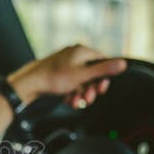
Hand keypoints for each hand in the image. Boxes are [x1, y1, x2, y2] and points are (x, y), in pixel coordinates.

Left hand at [7, 44, 125, 108]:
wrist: (30, 84)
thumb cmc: (54, 78)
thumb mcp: (83, 76)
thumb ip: (103, 70)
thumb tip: (123, 63)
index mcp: (82, 51)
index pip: (103, 61)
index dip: (104, 77)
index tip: (101, 89)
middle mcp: (74, 55)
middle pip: (92, 73)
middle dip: (91, 88)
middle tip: (88, 99)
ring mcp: (66, 63)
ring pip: (81, 80)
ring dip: (81, 93)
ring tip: (76, 102)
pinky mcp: (59, 73)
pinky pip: (72, 83)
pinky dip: (72, 92)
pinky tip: (68, 100)